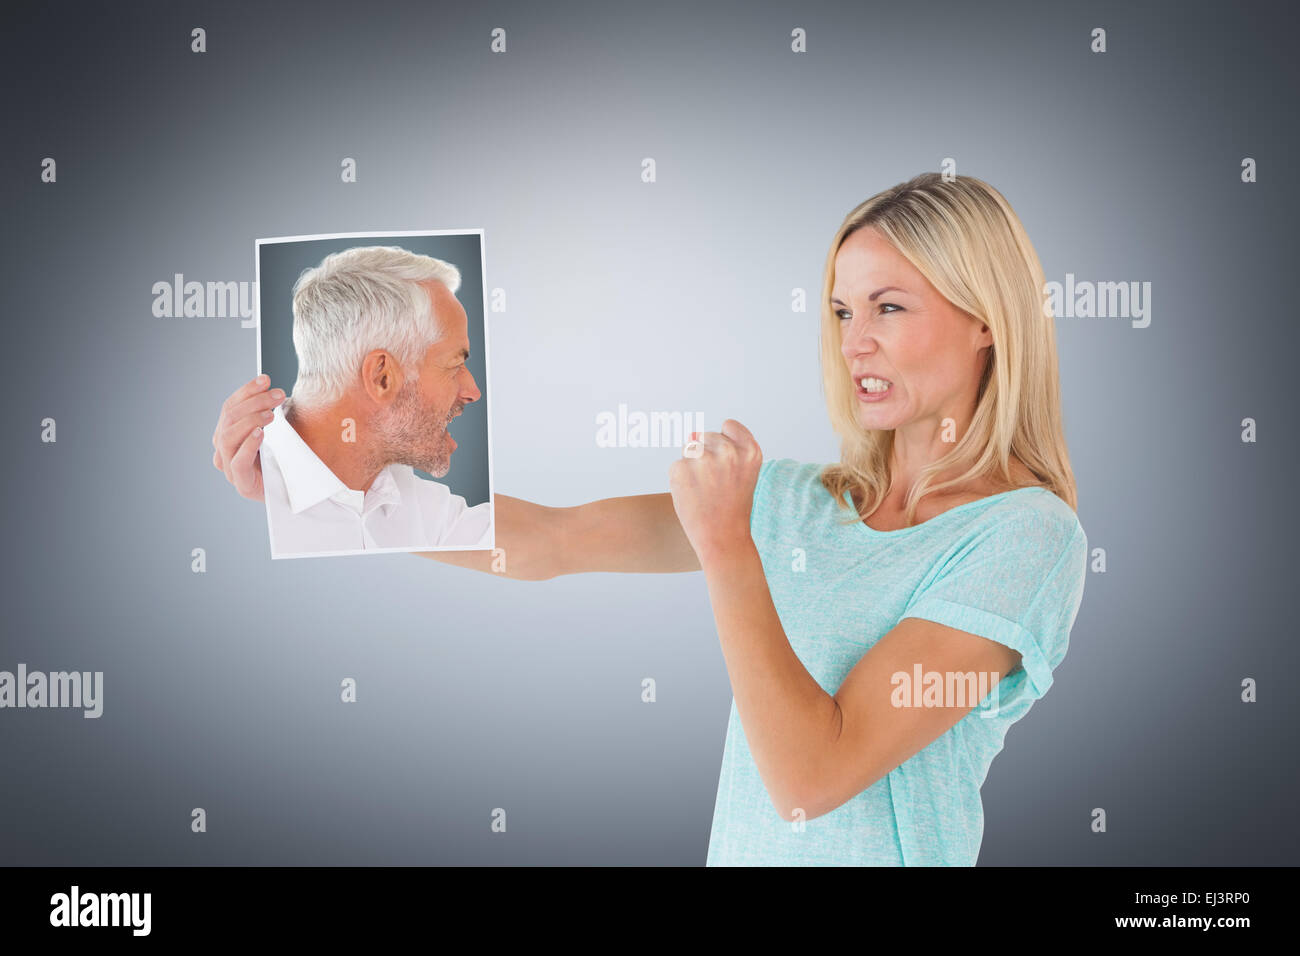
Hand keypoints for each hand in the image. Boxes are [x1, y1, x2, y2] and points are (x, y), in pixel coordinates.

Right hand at [211, 375, 284, 502]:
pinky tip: (261, 434)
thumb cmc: (287, 460)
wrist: (299, 495)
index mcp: (229, 435)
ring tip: (271, 414)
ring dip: (250, 420)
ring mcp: (231, 469)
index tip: (265, 379)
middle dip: (254, 402)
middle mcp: (224, 451)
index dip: (246, 391)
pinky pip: (237, 462)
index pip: (230, 408)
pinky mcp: (243, 485)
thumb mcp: (279, 431)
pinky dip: (248, 445)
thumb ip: (269, 412)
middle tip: (278, 395)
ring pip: (228, 438)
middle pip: (229, 419)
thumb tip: (270, 385)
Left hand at [667, 419, 762, 563]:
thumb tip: (690, 433)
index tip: (728, 464)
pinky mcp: (681, 468)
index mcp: (750, 451)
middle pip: (706, 436)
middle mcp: (729, 451)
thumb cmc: (732, 506)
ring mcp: (704, 459)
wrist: (722, 538)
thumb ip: (723, 448)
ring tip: (704, 490)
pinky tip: (693, 496)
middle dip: (706, 456)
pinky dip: (680, 480)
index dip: (725, 443)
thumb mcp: (740, 473)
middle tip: (715, 485)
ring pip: (689, 449)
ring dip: (692, 467)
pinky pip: (676, 466)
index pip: (729, 426)